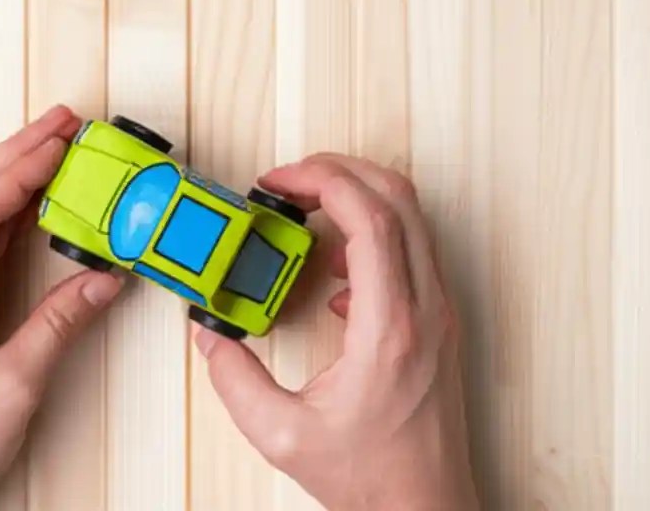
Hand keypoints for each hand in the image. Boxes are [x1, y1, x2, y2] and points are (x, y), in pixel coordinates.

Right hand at [193, 154, 477, 510]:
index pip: (371, 218)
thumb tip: (210, 335)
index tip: (280, 181)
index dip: (322, 181)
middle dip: (340, 172)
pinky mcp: (438, 324)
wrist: (425, 507)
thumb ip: (235, 380)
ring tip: (307, 215)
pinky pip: (411, 252)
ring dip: (358, 200)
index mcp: (390, 326)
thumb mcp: (282, 434)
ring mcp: (439, 313)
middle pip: (399, 198)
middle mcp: (425, 309)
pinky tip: (335, 276)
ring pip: (411, 219)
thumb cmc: (374, 476)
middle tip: (291, 180)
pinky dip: (371, 238)